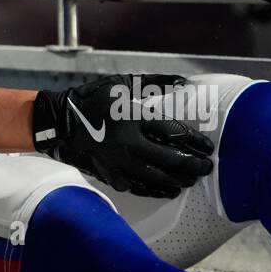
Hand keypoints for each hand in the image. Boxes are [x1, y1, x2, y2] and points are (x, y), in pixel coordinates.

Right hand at [32, 74, 213, 198]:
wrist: (61, 122)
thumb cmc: (94, 98)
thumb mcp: (122, 83)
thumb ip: (154, 82)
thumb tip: (183, 81)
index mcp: (132, 117)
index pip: (173, 132)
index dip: (195, 141)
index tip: (208, 147)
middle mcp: (128, 142)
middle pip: (169, 159)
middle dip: (193, 165)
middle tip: (206, 168)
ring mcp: (118, 162)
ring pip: (156, 177)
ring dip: (178, 180)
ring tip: (191, 180)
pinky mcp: (111, 175)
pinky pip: (139, 187)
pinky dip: (156, 190)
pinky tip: (168, 189)